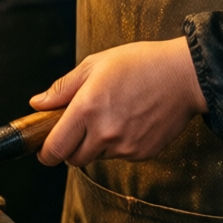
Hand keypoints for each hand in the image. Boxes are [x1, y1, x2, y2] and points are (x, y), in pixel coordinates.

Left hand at [29, 38, 208, 166]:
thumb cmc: (140, 63)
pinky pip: (120, 156)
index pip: (55, 148)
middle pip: (73, 159)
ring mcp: (125, 146)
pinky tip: (130, 120)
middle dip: (70, 148)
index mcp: (87, 108)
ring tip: (111, 115)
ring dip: (96, 144)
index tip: (45, 147)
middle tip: (78, 128)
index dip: (45, 152)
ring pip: (97, 157)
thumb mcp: (95, 64)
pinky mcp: (142, 153)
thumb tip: (38, 104)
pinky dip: (118, 144)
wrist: (184, 76)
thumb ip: (63, 88)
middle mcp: (104, 132)